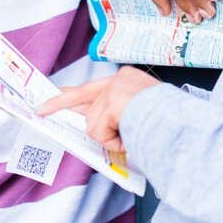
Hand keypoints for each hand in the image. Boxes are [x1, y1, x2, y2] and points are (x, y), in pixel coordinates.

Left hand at [39, 67, 159, 151]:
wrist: (182, 125)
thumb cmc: (170, 125)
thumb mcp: (143, 116)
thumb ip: (118, 117)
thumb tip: (93, 127)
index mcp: (130, 80)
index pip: (95, 87)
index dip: (72, 94)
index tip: (55, 95)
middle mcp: (121, 79)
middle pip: (82, 96)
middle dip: (59, 103)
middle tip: (40, 110)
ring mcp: (115, 89)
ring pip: (94, 125)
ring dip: (111, 139)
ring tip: (134, 138)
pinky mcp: (111, 102)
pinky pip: (99, 133)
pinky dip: (113, 143)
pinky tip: (130, 138)